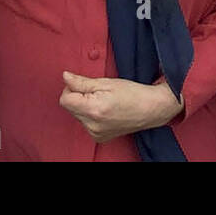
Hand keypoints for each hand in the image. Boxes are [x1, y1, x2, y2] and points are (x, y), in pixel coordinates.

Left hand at [58, 71, 182, 142]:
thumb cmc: (133, 93)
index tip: (83, 84)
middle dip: (79, 97)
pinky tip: (105, 110)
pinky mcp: (99, 137)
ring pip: (77, 115)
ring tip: (103, 101)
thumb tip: (65, 77)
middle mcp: (93, 125)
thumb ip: (81, 82)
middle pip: (70, 107)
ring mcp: (96, 133)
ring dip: (84, 106)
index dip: (71, 88)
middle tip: (98, 91)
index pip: (65, 99)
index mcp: (94, 109)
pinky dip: (91, 115)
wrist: (151, 109)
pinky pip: (85, 123)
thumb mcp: (106, 82)